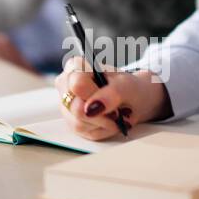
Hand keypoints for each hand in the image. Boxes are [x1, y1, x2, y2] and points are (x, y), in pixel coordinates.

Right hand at [53, 55, 171, 140]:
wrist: (133, 99)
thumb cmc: (127, 87)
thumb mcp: (126, 86)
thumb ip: (111, 94)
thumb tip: (92, 107)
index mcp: (76, 66)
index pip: (77, 85)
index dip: (96, 96)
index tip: (113, 100)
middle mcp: (65, 84)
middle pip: (76, 108)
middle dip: (103, 115)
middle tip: (118, 111)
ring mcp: (66, 104)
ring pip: (80, 123)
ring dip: (104, 124)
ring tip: (115, 115)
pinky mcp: (70, 122)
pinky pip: (84, 133)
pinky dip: (102, 130)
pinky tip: (109, 121)